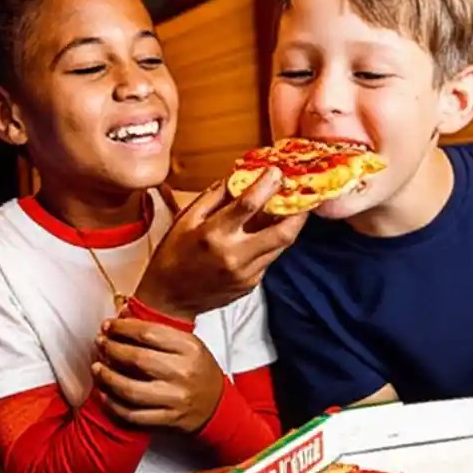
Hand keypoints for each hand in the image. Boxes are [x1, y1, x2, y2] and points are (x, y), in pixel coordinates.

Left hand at [91, 318, 224, 431]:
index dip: (122, 328)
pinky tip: (104, 393)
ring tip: (97, 368)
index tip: (108, 326)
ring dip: (107, 378)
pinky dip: (113, 404)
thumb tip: (123, 314)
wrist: (216, 405)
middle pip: (137, 359)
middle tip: (100, 344)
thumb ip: (158, 332)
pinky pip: (132, 414)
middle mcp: (183, 373)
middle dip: (111, 349)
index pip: (148, 333)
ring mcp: (175, 398)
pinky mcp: (168, 420)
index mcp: (190, 348)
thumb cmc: (198, 370)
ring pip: (130, 389)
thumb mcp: (188, 344)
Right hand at [134, 168, 306, 319]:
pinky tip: (264, 234)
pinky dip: (271, 243)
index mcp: (214, 235)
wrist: (169, 299)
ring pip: (281, 246)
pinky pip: (269, 259)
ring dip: (288, 226)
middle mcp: (234, 256)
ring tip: (288, 210)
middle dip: (299, 213)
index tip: (277, 172)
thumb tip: (238, 178)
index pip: (249, 205)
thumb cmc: (173, 256)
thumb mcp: (186, 219)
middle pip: (282, 232)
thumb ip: (214, 197)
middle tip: (303, 197)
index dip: (268, 185)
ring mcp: (246, 274)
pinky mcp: (251, 284)